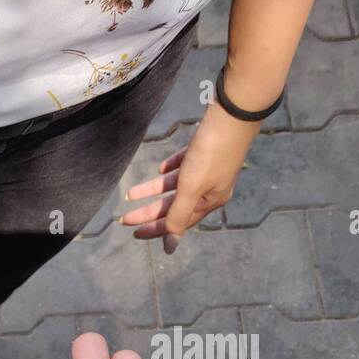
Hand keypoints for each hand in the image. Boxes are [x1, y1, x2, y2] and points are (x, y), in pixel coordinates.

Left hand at [122, 102, 260, 253]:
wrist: (234, 110)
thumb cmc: (212, 151)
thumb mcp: (192, 187)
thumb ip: (178, 216)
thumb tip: (170, 247)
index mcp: (210, 201)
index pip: (178, 222)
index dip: (156, 229)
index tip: (133, 233)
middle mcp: (211, 188)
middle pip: (174, 206)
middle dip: (149, 212)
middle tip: (124, 219)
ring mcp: (208, 168)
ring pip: (175, 185)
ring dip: (153, 190)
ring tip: (130, 194)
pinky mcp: (204, 149)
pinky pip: (183, 165)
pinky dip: (170, 169)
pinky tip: (159, 169)